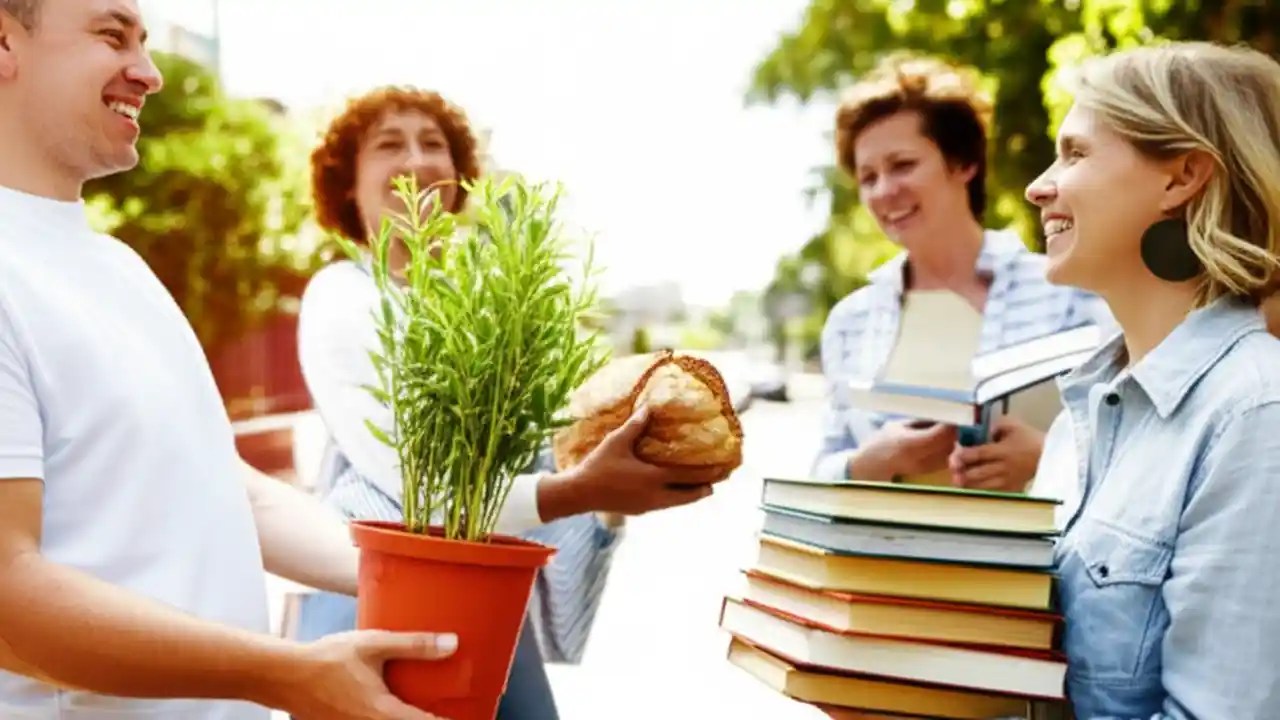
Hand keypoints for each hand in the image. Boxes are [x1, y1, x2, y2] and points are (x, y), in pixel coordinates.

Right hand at [280, 630, 457, 719]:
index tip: (467, 717)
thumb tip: (452, 643)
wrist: (285, 675)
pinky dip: (389, 719)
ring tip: (423, 712)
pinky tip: (391, 711)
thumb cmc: (327, 659)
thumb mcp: (374, 645)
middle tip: (445, 712)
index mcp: (381, 713)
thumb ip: (415, 644)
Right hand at [548, 405, 728, 515]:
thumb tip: (650, 407)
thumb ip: (636, 426)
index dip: (709, 473)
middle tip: (717, 481)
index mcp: (654, 478)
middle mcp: (656, 495)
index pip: (690, 477)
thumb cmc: (598, 466)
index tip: (725, 469)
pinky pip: (664, 504)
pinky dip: (674, 497)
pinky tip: (671, 490)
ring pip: (677, 503)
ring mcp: (648, 506)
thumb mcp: (617, 441)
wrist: (579, 494)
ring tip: (700, 487)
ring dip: (690, 494)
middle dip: (705, 488)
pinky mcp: (639, 510)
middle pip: (689, 496)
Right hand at [850, 420, 957, 480]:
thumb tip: (941, 412)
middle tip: (946, 421)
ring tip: (940, 432)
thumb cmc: (880, 443)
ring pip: (950, 451)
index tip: (949, 413)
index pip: (942, 432)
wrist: (870, 468)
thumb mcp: (897, 425)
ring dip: (949, 440)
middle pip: (950, 442)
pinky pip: (945, 459)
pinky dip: (945, 449)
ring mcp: (925, 468)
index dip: (949, 422)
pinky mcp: (927, 473)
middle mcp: (920, 458)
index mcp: (910, 443)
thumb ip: (920, 420)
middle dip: (951, 430)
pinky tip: (936, 444)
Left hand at [947, 416, 1043, 491]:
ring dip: (969, 484)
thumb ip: (993, 425)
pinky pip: (993, 493)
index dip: (964, 455)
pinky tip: (971, 487)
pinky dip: (980, 491)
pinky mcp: (1011, 489)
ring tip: (957, 480)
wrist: (1048, 455)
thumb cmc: (1028, 437)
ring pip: (984, 486)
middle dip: (963, 472)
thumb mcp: (1012, 424)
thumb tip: (977, 429)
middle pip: (979, 473)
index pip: (980, 454)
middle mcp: (1005, 468)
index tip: (954, 455)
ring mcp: (1008, 481)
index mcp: (1004, 451)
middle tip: (952, 469)